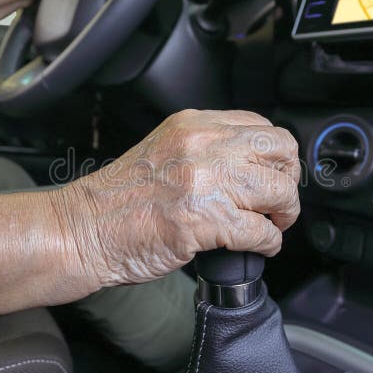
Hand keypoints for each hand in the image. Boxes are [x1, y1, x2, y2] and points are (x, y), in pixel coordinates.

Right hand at [59, 109, 301, 287]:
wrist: (83, 229)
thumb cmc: (118, 199)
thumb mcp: (164, 150)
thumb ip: (205, 148)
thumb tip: (248, 163)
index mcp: (193, 126)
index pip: (261, 127)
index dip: (275, 155)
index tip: (273, 173)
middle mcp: (203, 146)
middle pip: (280, 151)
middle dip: (288, 179)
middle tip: (279, 200)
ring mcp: (206, 182)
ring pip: (279, 191)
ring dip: (284, 213)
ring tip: (273, 224)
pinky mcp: (206, 222)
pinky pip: (263, 231)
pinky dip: (269, 243)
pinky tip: (259, 246)